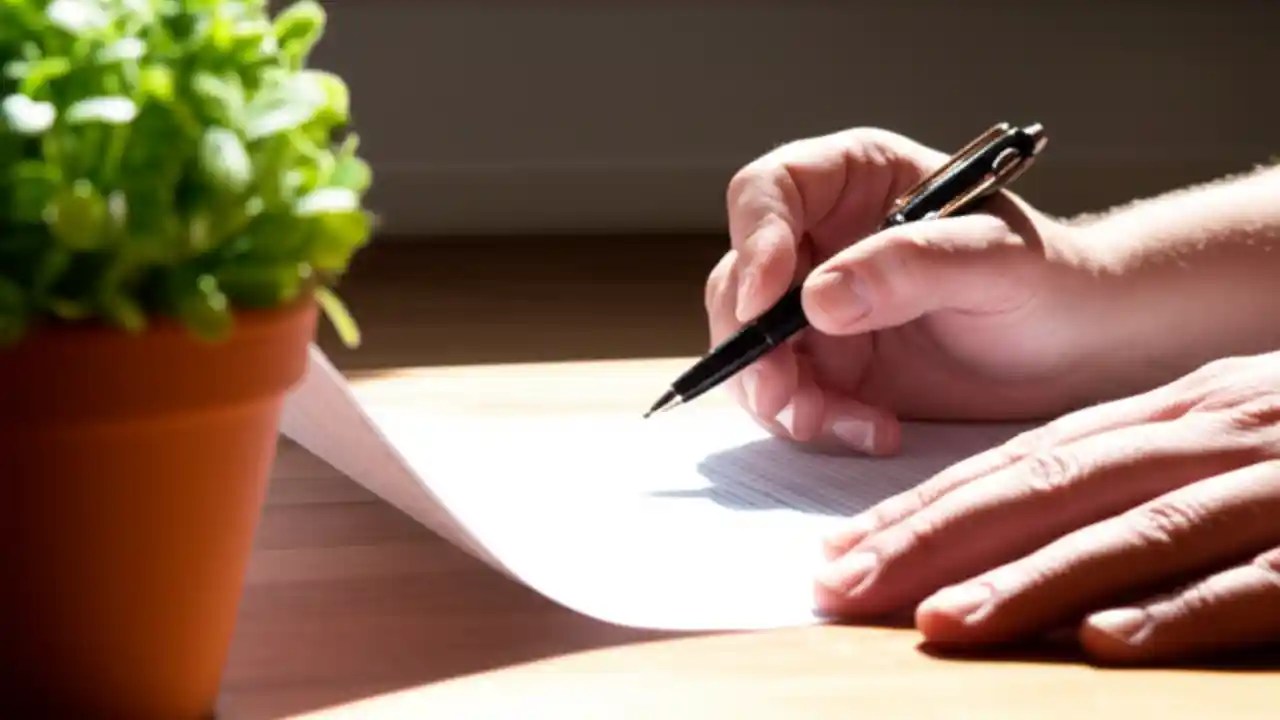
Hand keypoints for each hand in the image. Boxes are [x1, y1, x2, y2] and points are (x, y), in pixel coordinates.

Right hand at [706, 127, 1115, 454]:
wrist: (1078, 352)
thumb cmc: (1051, 283)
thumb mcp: (995, 264)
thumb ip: (912, 268)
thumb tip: (820, 299)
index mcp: (854, 182)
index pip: (769, 191)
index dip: (755, 240)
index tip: (769, 300)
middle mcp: (821, 240)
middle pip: (742, 278)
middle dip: (751, 341)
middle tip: (778, 391)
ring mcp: (819, 307)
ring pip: (752, 345)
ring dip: (776, 391)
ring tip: (833, 420)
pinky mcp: (829, 367)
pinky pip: (788, 395)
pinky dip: (814, 420)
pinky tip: (873, 429)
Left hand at [816, 351, 1279, 663]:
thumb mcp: (1222, 433)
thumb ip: (1131, 469)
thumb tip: (1023, 530)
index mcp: (1171, 415)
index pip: (1020, 461)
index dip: (924, 507)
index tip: (840, 551)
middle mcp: (1208, 437)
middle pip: (1047, 488)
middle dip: (935, 541)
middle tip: (841, 587)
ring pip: (1135, 531)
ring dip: (1031, 579)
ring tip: (942, 622)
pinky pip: (1263, 578)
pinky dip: (1185, 607)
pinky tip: (1112, 640)